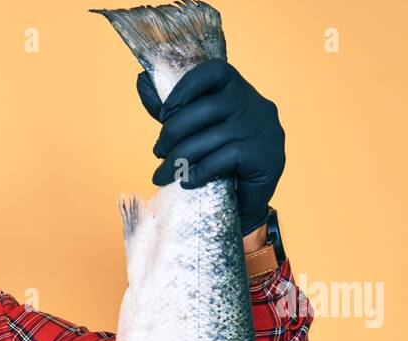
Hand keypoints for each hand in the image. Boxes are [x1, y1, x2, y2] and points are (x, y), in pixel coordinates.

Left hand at [136, 60, 284, 233]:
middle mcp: (255, 104)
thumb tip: (141, 80)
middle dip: (173, 132)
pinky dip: (201, 171)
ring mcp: (263, 130)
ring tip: (163, 175)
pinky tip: (188, 182)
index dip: (184, 88)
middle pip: (207, 108)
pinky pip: (226, 158)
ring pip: (213, 136)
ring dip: (180, 158)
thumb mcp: (194, 131)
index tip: (163, 114)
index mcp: (239, 90)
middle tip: (158, 152)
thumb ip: (172, 109)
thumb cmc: (218, 163)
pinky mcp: (266, 156)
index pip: (215, 70)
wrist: (247, 204)